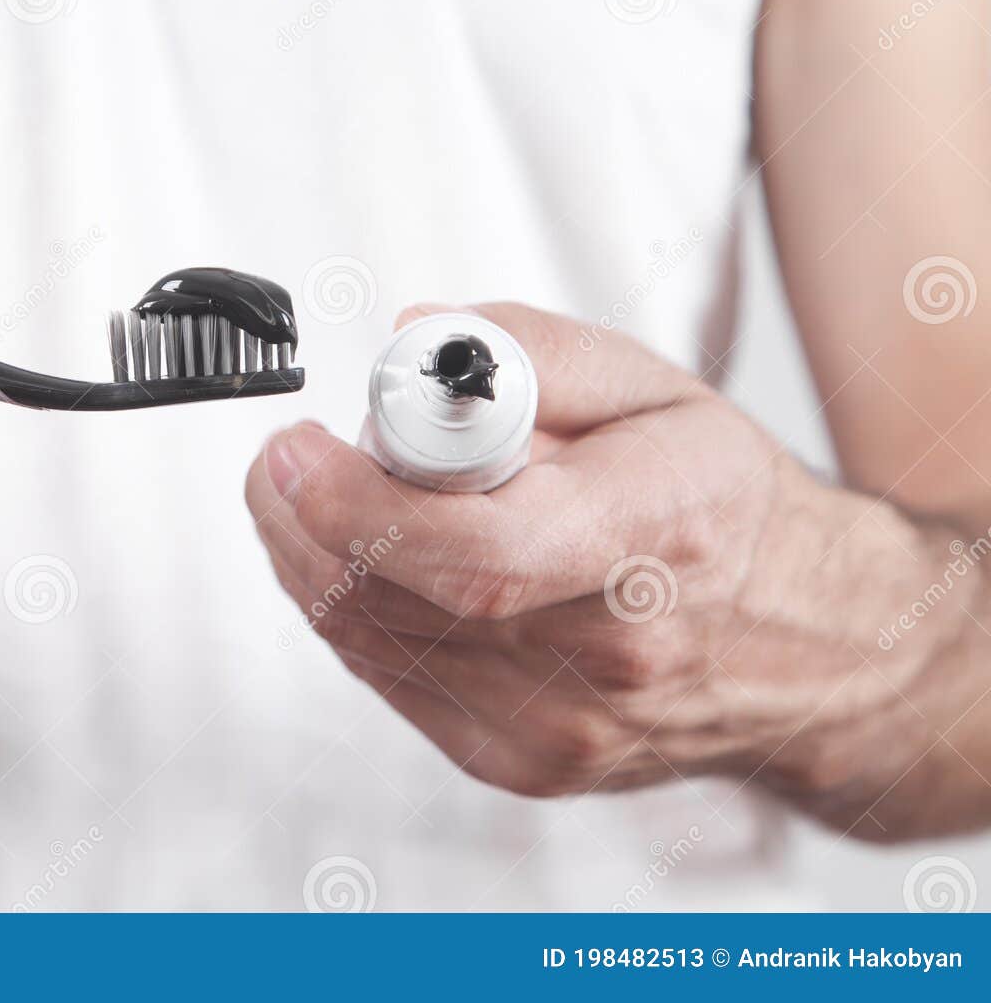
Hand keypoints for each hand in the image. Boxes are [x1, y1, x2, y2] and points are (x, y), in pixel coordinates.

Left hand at [246, 303, 968, 819]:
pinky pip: (387, 681)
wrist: (808, 644)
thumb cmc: (726, 507)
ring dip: (316, 558)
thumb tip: (413, 342)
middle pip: (397, 599)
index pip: (480, 551)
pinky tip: (378, 564)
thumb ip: (529, 351)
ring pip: (369, 641)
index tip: (295, 452)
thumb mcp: (655, 386)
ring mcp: (563, 725)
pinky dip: (353, 612)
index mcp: (655, 537)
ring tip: (341, 495)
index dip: (359, 505)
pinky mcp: (524, 762)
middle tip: (300, 455)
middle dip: (306, 514)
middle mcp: (611, 652)